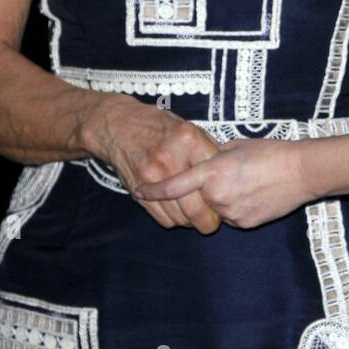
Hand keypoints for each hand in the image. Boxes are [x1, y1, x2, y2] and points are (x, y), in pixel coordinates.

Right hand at [83, 95, 222, 232]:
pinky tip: (176, 209)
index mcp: (188, 139)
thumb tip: (228, 178)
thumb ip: (208, 152)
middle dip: (209, 221)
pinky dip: (173, 220)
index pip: (214, 178)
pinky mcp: (139, 191)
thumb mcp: (189, 129)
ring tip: (194, 212)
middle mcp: (170, 159)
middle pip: (197, 208)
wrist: (120, 126)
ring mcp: (152, 177)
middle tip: (213, 219)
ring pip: (180, 218)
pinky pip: (163, 219)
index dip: (223, 194)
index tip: (225, 199)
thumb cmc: (160, 127)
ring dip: (190, 221)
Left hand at [134, 138, 308, 228]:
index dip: (153, 190)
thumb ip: (212, 156)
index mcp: (211, 172)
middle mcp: (216, 195)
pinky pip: (230, 217)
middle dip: (203, 191)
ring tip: (247, 184)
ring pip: (214, 209)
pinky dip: (236, 208)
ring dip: (221, 199)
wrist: (301, 172)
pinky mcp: (244, 224)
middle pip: (197, 198)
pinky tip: (255, 194)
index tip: (138, 190)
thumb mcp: (236, 145)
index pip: (173, 186)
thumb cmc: (270, 153)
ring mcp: (230, 213)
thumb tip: (200, 161)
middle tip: (229, 177)